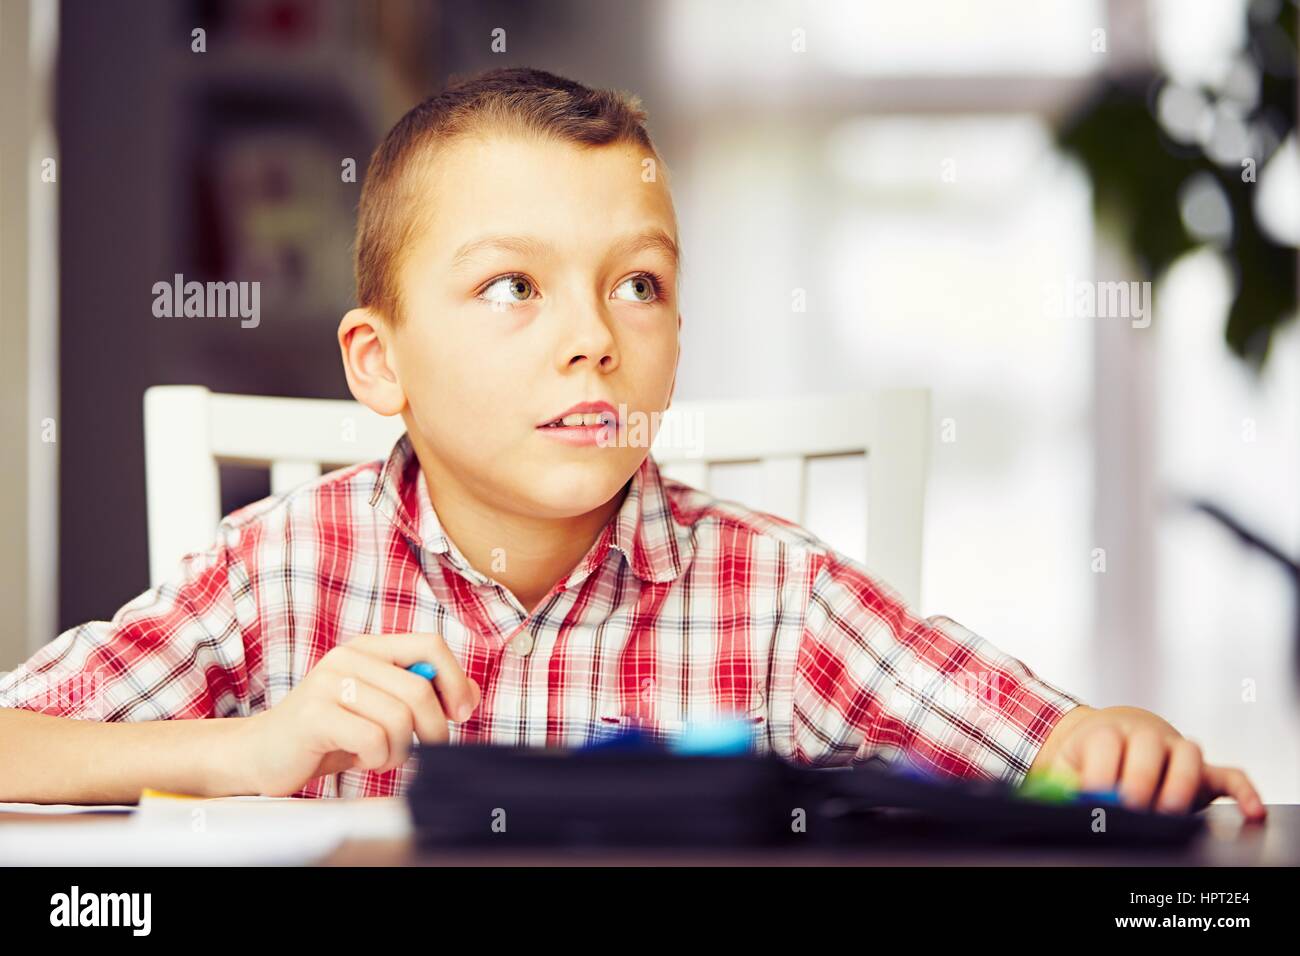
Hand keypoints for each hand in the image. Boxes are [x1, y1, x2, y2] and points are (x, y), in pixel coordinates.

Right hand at [231, 632, 480, 796]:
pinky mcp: (314, 713)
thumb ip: (422, 696)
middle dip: (433, 729)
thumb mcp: (380, 709)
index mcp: (369, 648)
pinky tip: (359, 758)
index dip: (455, 679)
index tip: (459, 713)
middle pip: (419, 688)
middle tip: (421, 749)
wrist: (262, 753)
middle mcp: (349, 656)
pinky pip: (373, 739)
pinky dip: (377, 759)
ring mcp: (329, 681)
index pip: (430, 644)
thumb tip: (470, 695)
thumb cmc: (329, 733)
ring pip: (399, 718)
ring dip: (399, 750)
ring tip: (380, 755)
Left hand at [1031, 705, 1265, 820]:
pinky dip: (1243, 792)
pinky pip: (1228, 775)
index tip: (1093, 797)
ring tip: (1169, 810)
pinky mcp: (1202, 771)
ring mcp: (1175, 750)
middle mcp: (1144, 736)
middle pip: (1147, 746)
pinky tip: (1249, 812)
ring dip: (1181, 781)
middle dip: (1139, 778)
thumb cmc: (1085, 756)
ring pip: (1188, 754)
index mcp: (1107, 733)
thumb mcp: (1065, 766)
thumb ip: (1064, 784)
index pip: (1106, 742)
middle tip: (1130, 807)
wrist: (1105, 734)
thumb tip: (1066, 804)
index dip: (1100, 771)